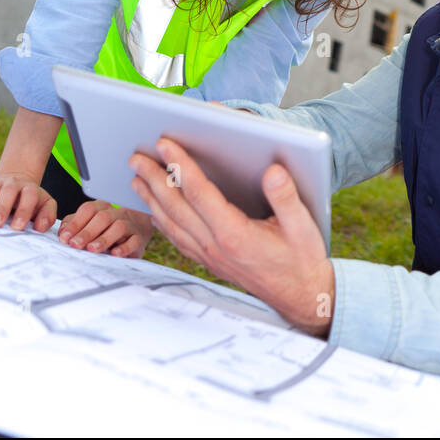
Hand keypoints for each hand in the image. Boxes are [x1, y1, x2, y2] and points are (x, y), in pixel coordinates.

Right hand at [0, 173, 55, 232]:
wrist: (16, 184)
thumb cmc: (30, 202)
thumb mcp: (44, 206)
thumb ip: (47, 215)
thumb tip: (40, 227)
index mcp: (29, 190)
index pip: (29, 196)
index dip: (24, 211)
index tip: (17, 227)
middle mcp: (12, 184)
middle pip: (8, 191)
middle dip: (2, 208)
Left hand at [58, 199, 153, 258]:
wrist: (138, 227)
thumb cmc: (108, 227)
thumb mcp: (90, 223)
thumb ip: (74, 225)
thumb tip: (62, 233)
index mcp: (102, 207)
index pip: (88, 210)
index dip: (76, 223)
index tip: (65, 238)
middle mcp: (116, 213)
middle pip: (103, 217)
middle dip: (87, 232)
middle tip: (75, 244)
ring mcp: (129, 225)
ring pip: (119, 227)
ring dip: (104, 238)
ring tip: (92, 249)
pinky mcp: (138, 239)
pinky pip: (134, 241)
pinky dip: (124, 247)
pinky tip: (114, 253)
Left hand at [129, 138, 334, 335]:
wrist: (301, 296)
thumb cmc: (302, 258)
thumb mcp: (303, 225)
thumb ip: (286, 197)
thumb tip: (272, 170)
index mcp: (235, 234)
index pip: (199, 193)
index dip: (181, 166)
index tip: (165, 143)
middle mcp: (216, 246)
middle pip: (176, 207)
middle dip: (154, 178)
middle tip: (136, 156)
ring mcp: (210, 256)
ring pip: (171, 223)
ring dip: (151, 199)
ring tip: (136, 177)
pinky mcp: (210, 261)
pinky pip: (178, 239)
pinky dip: (162, 221)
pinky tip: (155, 211)